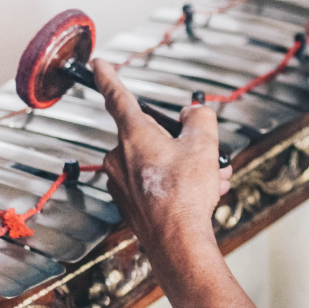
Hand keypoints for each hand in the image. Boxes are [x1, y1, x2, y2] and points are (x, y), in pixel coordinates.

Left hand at [92, 59, 231, 248]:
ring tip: (211, 179)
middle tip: (207, 154)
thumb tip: (193, 113)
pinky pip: (153, 181)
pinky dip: (175, 182)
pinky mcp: (128, 202)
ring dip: (185, 165)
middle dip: (182, 141)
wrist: (178, 243)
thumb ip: (199, 117)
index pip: (116, 96)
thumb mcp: (204, 144)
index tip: (97, 64)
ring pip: (157, 160)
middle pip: (152, 134)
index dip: (107, 77)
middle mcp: (120, 155)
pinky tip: (198, 194)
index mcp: (134, 134)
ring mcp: (120, 181)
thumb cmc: (185, 194)